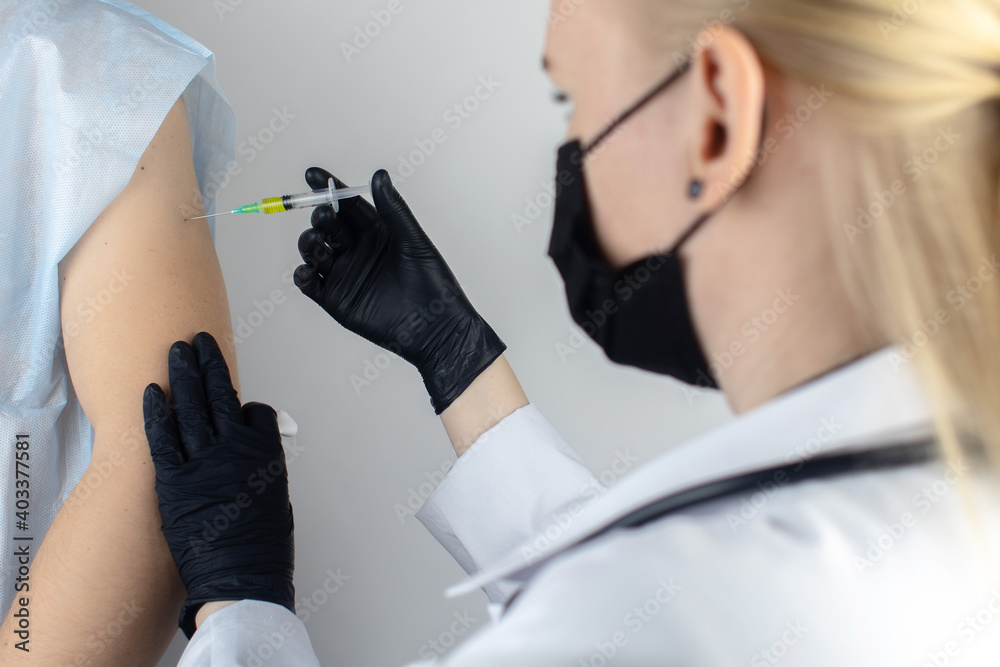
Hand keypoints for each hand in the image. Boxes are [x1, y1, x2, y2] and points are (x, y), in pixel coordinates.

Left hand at [143, 332, 294, 638]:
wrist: (241, 578)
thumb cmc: (263, 546)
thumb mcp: (275, 497)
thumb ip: (262, 466)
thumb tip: (249, 452)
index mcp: (266, 453)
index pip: (257, 412)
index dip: (247, 407)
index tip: (239, 405)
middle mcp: (236, 450)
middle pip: (221, 395)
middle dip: (210, 364)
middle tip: (201, 341)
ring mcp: (204, 463)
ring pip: (193, 407)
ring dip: (184, 375)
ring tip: (178, 350)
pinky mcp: (174, 480)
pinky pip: (163, 439)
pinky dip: (157, 414)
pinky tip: (153, 391)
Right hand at [294, 168, 506, 413]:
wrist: (434, 328)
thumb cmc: (433, 283)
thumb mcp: (414, 241)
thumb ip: (393, 210)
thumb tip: (378, 175)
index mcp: (376, 232)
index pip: (346, 204)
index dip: (329, 188)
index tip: (312, 174)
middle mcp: (357, 250)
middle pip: (327, 226)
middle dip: (320, 217)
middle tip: (323, 216)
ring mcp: (344, 274)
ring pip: (314, 251)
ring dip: (308, 243)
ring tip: (317, 242)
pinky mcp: (335, 300)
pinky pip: (309, 284)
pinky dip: (302, 274)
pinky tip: (307, 270)